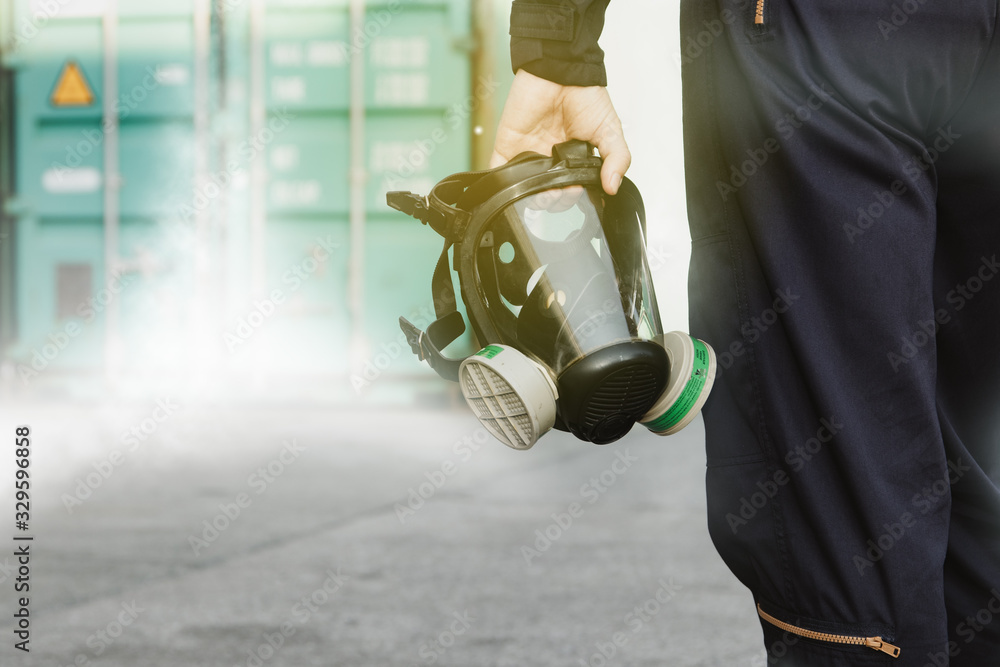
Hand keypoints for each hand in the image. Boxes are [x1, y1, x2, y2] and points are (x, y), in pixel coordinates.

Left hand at [490, 70, 630, 195]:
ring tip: (544, 192)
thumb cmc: (585, 94)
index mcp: (573, 160)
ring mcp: (528, 155)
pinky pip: (498, 171)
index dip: (574, 197)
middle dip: (555, 201)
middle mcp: (549, 161)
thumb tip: (613, 186)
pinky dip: (502, 185)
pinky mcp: (507, 147)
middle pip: (548, 196)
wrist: (560, 69)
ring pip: (524, 191)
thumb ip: (617, 157)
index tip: (578, 192)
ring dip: (533, 199)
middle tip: (562, 191)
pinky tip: (513, 190)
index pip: (571, 190)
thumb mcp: (609, 129)